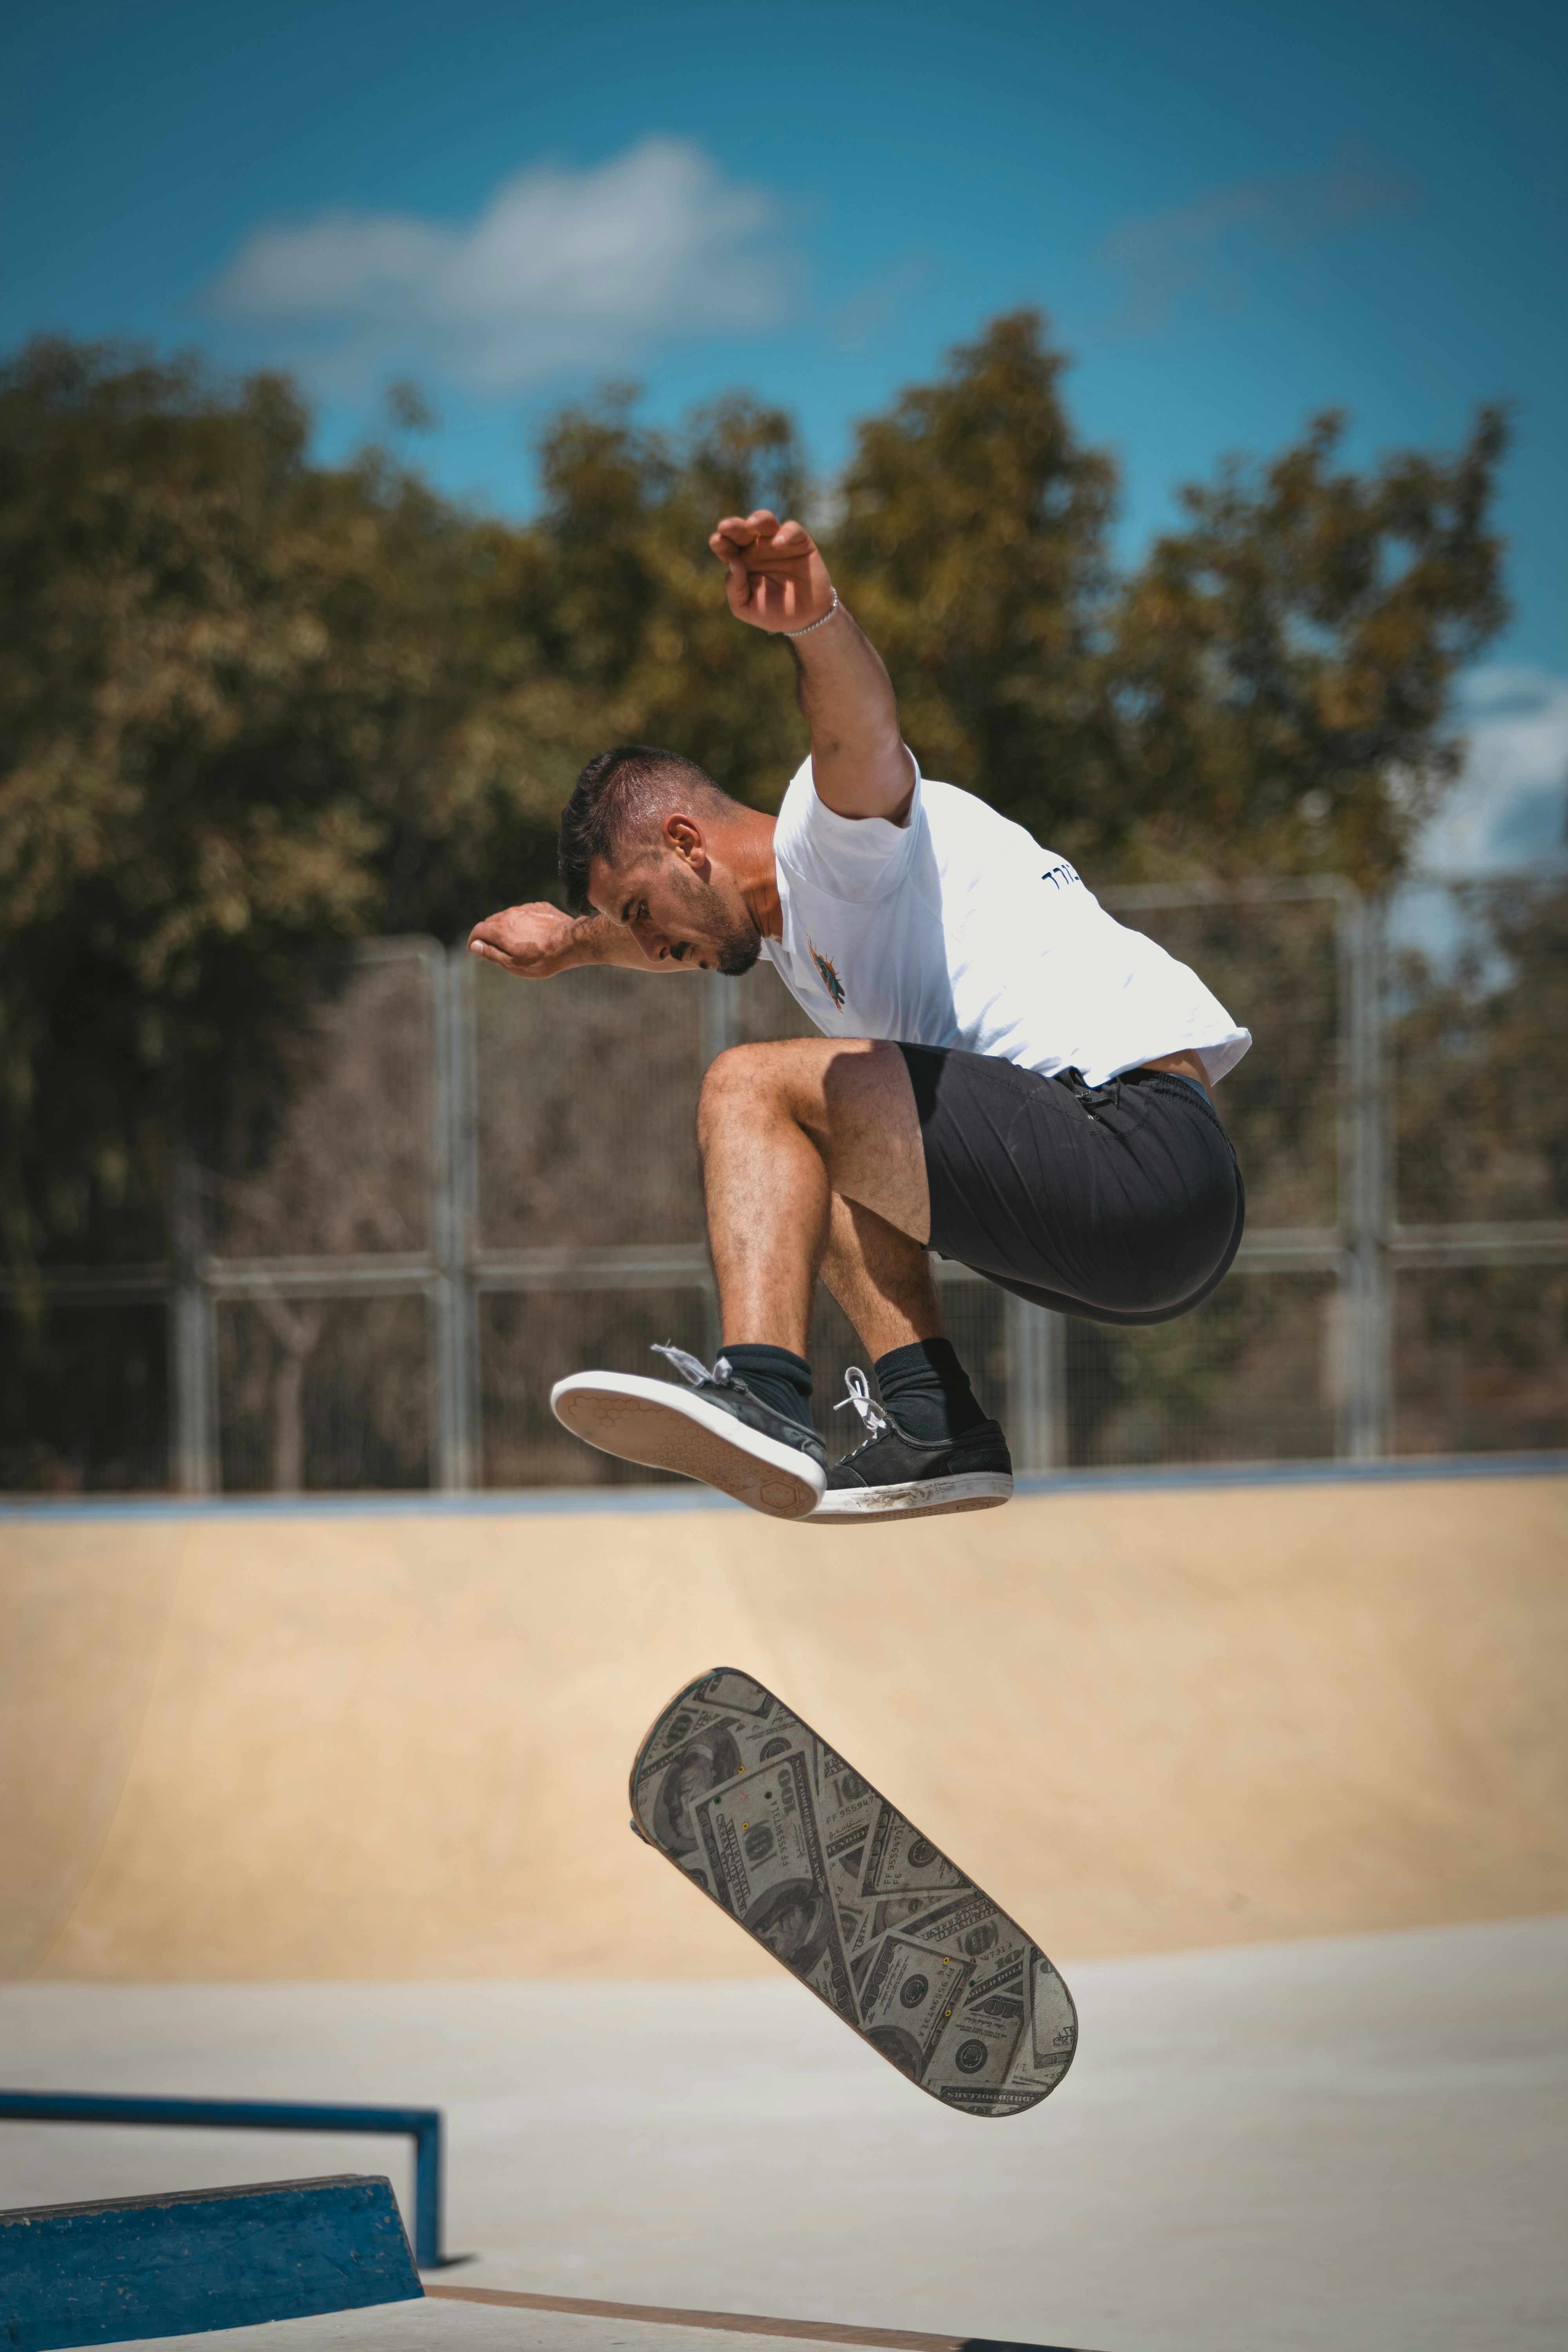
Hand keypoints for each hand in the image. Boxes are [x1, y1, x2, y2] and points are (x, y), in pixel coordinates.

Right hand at [467, 903, 585, 977]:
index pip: (478, 930)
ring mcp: (526, 908)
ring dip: (507, 927)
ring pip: (509, 916)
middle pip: (492, 922)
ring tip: (516, 942)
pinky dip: (523, 922)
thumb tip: (475, 945)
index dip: (473, 940)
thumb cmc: (542, 958)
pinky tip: (533, 933)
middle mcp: (510, 914)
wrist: (572, 943)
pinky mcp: (540, 906)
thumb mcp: (513, 964)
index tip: (474, 947)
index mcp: (500, 929)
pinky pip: (525, 913)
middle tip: (495, 947)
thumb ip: (491, 953)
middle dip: (489, 934)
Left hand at [709, 509, 833, 633]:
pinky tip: (778, 544)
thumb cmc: (772, 613)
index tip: (716, 540)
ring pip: (766, 522)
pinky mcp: (800, 543)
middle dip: (734, 526)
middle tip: (726, 526)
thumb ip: (735, 588)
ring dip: (758, 519)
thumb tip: (733, 561)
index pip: (727, 547)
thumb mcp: (746, 608)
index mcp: (741, 562)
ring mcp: (778, 543)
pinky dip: (786, 533)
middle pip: (743, 530)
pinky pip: (792, 530)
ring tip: (751, 524)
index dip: (720, 542)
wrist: (805, 619)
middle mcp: (757, 549)